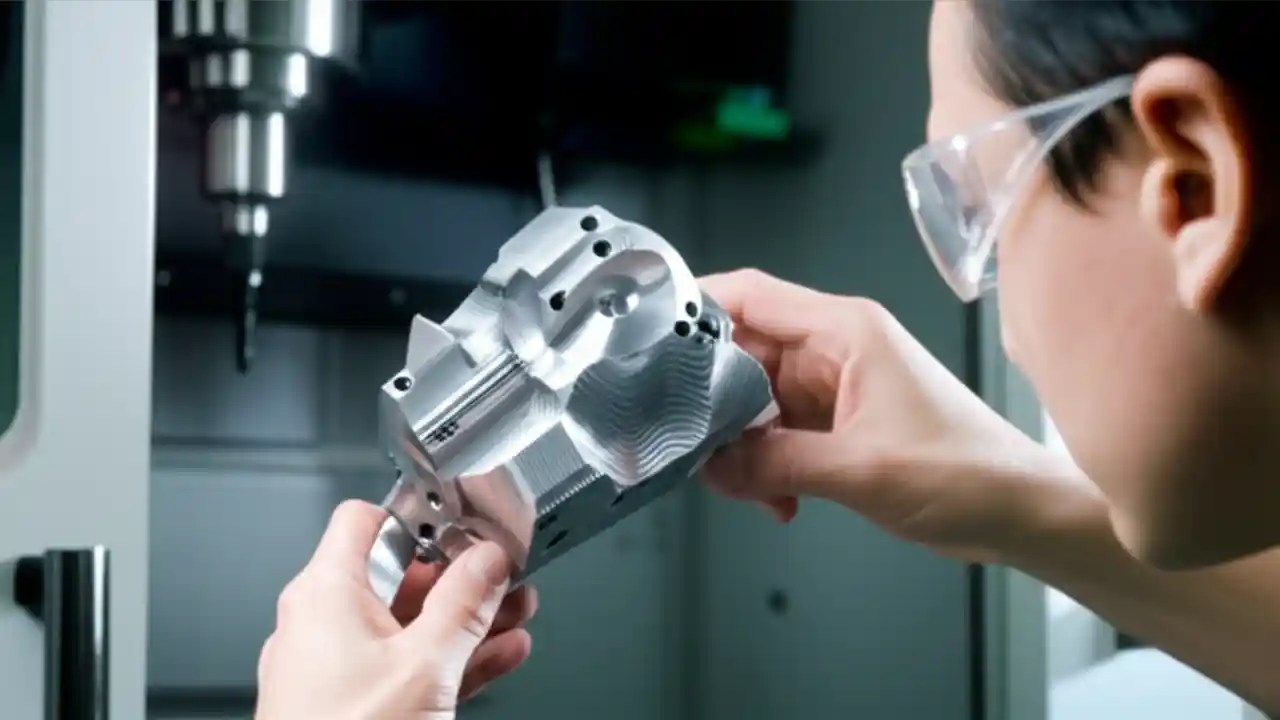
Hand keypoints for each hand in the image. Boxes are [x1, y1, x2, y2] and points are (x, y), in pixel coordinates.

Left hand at [255, 500, 536, 718]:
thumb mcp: (425, 664)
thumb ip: (465, 604)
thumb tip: (488, 562)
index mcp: (323, 594)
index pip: (367, 521)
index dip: (421, 519)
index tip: (467, 529)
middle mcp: (319, 625)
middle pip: (398, 577)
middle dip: (460, 579)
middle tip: (506, 578)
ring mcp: (332, 669)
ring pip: (408, 626)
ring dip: (465, 621)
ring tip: (516, 617)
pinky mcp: (349, 706)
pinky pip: (405, 667)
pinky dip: (449, 659)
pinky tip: (497, 658)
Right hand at [702, 269, 1082, 562]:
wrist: (1020, 513)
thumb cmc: (968, 471)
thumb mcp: (859, 469)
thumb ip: (774, 464)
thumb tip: (712, 466)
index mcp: (845, 330)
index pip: (750, 295)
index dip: (696, 308)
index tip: (651, 337)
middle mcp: (836, 349)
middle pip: (743, 352)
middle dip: (714, 400)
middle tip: (693, 440)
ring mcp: (837, 386)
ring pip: (755, 400)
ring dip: (743, 444)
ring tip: (748, 484)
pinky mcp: (840, 422)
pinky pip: (778, 433)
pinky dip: (767, 465)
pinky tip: (777, 498)